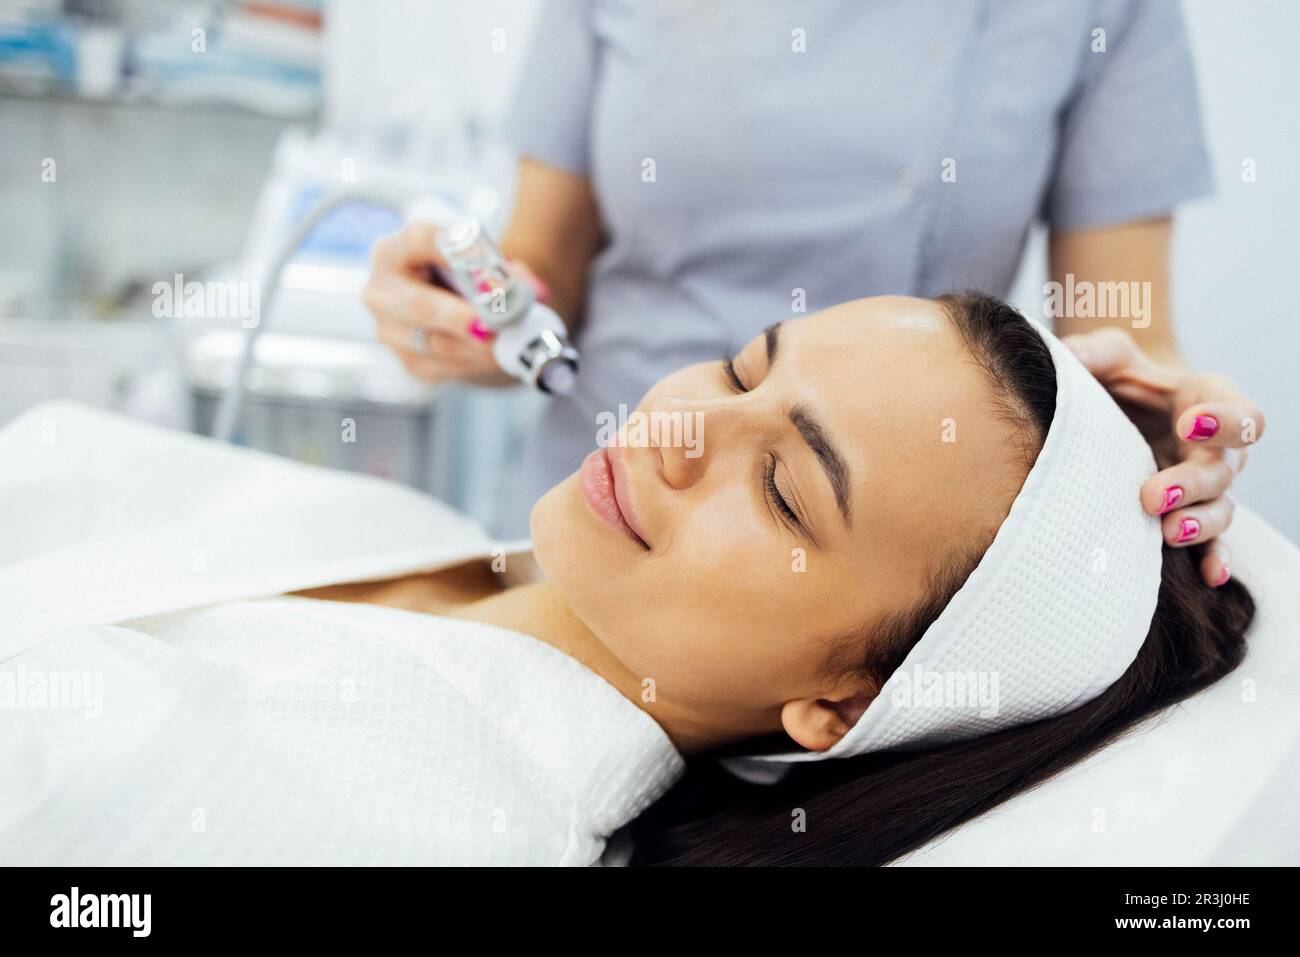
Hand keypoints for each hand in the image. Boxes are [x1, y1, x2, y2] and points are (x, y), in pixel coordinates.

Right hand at [363, 221, 511, 386]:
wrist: (458, 312)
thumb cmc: (468, 278)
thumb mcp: (484, 263)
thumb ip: (505, 271)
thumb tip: (528, 290)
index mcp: (395, 251)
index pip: (421, 241)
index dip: (460, 254)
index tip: (493, 270)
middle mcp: (382, 290)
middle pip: (418, 305)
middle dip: (460, 317)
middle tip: (493, 326)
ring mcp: (389, 330)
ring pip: (435, 344)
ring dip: (478, 346)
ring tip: (510, 340)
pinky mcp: (408, 362)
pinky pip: (445, 366)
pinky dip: (477, 362)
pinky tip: (496, 354)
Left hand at [1062, 328, 1264, 587]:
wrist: (1117, 405)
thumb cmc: (1117, 375)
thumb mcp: (1106, 355)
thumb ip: (1092, 353)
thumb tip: (1062, 358)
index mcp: (1207, 400)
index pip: (1240, 412)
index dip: (1224, 419)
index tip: (1191, 422)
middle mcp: (1216, 445)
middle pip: (1225, 468)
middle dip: (1192, 483)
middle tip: (1153, 495)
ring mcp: (1204, 483)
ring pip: (1221, 509)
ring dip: (1198, 524)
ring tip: (1167, 533)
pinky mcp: (1187, 510)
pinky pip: (1211, 541)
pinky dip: (1213, 559)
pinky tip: (1209, 577)